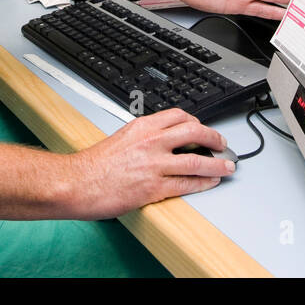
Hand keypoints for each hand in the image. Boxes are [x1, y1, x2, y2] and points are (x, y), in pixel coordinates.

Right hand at [68, 109, 234, 219]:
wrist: (76, 183)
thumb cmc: (94, 165)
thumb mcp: (121, 138)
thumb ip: (143, 137)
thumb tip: (162, 142)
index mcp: (142, 127)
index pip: (178, 115)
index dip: (197, 121)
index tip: (203, 128)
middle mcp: (150, 142)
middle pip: (194, 131)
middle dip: (214, 137)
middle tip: (222, 144)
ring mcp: (153, 165)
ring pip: (196, 159)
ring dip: (217, 163)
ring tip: (228, 166)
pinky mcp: (153, 188)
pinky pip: (186, 184)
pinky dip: (203, 183)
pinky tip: (211, 182)